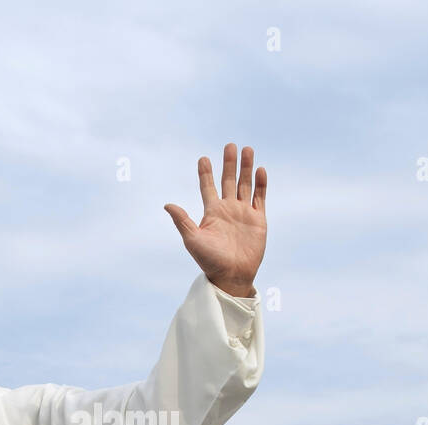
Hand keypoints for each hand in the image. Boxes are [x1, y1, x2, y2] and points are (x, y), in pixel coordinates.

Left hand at [164, 143, 266, 296]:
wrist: (232, 276)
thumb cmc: (210, 261)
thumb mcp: (193, 240)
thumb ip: (182, 221)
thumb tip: (167, 204)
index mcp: (212, 212)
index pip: (207, 187)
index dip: (205, 173)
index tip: (203, 159)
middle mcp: (228, 209)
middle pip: (228, 180)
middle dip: (229, 163)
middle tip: (230, 145)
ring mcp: (244, 213)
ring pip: (245, 185)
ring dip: (246, 168)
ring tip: (247, 149)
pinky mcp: (258, 220)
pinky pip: (260, 198)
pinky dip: (261, 184)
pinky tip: (260, 170)